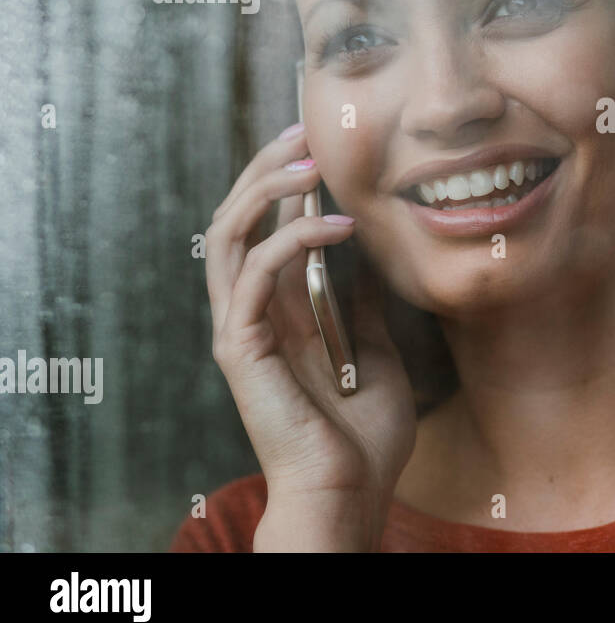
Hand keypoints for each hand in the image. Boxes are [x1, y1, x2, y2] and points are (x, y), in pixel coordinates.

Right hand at [204, 125, 416, 549]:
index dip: (283, 179)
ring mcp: (241, 328)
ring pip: (229, 234)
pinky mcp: (242, 347)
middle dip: (265, 167)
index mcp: (279, 310)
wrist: (351, 490)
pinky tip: (337, 225)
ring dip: (266, 189)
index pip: (266, 226)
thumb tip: (370, 251)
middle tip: (303, 132)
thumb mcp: (376, 348)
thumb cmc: (364, 434)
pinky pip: (255, 275)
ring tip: (308, 161)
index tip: (318, 140)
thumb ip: (363, 301)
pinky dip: (292, 240)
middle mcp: (251, 311)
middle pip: (235, 217)